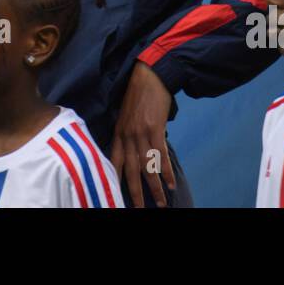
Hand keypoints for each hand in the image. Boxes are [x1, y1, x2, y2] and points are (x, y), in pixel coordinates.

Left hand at [111, 61, 175, 207]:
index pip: (113, 162)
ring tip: (161, 202)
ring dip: (155, 188)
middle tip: (137, 208)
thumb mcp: (125, 116)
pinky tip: (171, 183)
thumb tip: (131, 153)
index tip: (115, 196)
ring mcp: (140, 134)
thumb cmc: (138, 95)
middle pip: (129, 171)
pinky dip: (167, 171)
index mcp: (117, 134)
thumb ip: (126, 134)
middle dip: (134, 193)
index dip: (114, 181)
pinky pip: (161, 156)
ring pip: (147, 168)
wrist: (150, 76)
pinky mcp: (155, 129)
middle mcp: (126, 137)